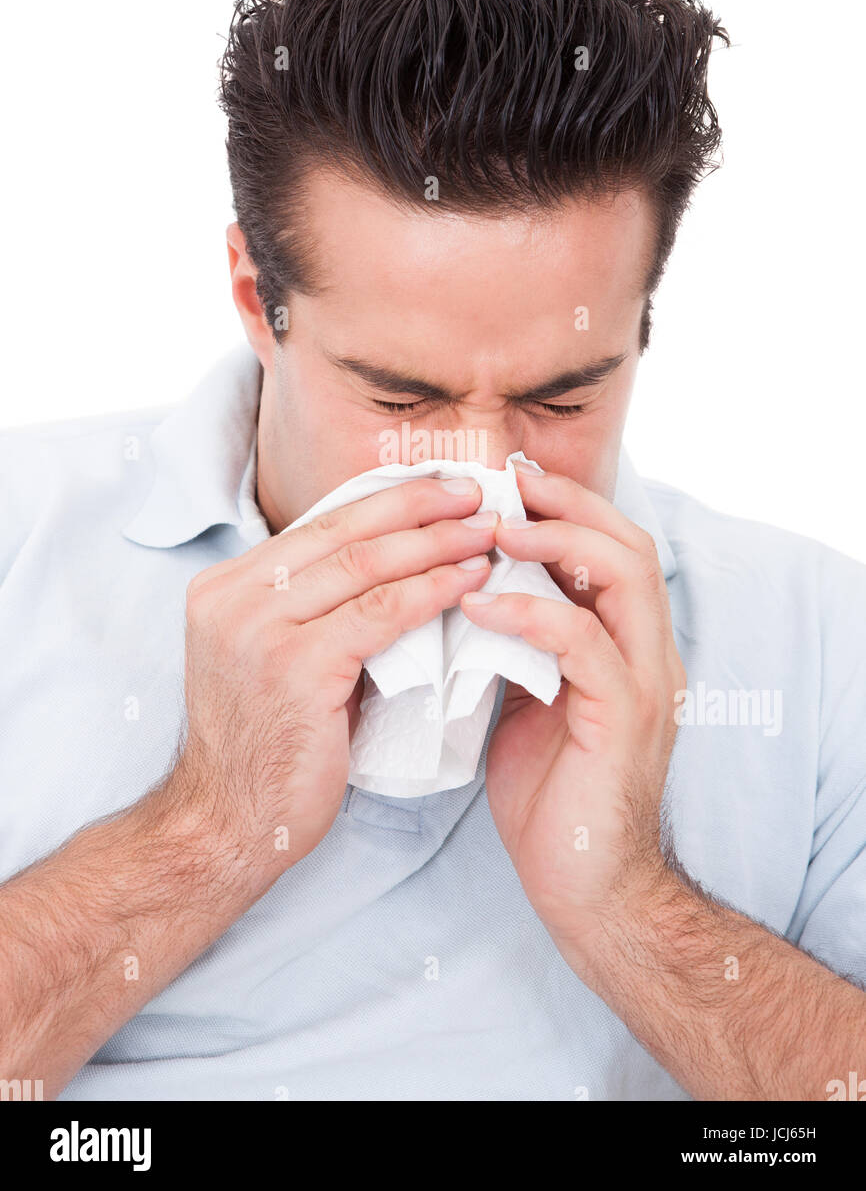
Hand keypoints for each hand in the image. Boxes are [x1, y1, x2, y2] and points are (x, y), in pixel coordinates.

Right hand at [175, 477, 495, 889]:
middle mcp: (234, 596)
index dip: (387, 501)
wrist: (229, 825)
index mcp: (225, 585)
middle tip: (476, 492)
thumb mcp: (274, 656)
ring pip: (366, 564)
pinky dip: (432, 589)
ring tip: (486, 530)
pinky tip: (469, 578)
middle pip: (344, 531)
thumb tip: (393, 560)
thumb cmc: (267, 746)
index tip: (439, 487)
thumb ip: (313, 607)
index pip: (319, 523)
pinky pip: (380, 613)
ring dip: (436, 542)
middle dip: (418, 505)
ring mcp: (259, 629)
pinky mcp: (295, 666)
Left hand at [460, 464, 685, 973]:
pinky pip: (583, 644)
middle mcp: (650, 652)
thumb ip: (517, 644)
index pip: (612, 546)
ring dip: (555, 543)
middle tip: (502, 484)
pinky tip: (478, 604)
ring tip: (491, 530)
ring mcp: (645, 683)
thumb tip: (461, 591)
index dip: (566, 505)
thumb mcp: (530, 699)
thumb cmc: (551, 793)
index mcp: (628, 644)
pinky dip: (530, 613)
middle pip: (628, 543)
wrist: (587, 887)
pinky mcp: (624, 719)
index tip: (506, 478)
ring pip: (623, 578)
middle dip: (566, 505)